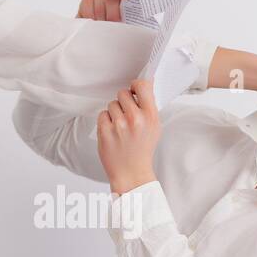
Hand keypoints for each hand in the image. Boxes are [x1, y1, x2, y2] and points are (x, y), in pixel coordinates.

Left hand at [97, 78, 160, 194]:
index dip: (136, 86)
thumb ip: (149, 106)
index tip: (134, 91)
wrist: (131, 172)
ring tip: (120, 127)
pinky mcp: (105, 132)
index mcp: (150, 116)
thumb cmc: (143, 149)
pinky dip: (106, 122)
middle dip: (124, 102)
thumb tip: (145, 84)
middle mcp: (135, 119)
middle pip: (123, 93)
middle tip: (126, 114)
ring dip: (114, 113)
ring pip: (112, 104)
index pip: (142, 86)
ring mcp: (119, 126)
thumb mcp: (154, 127)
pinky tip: (112, 132)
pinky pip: (102, 115)